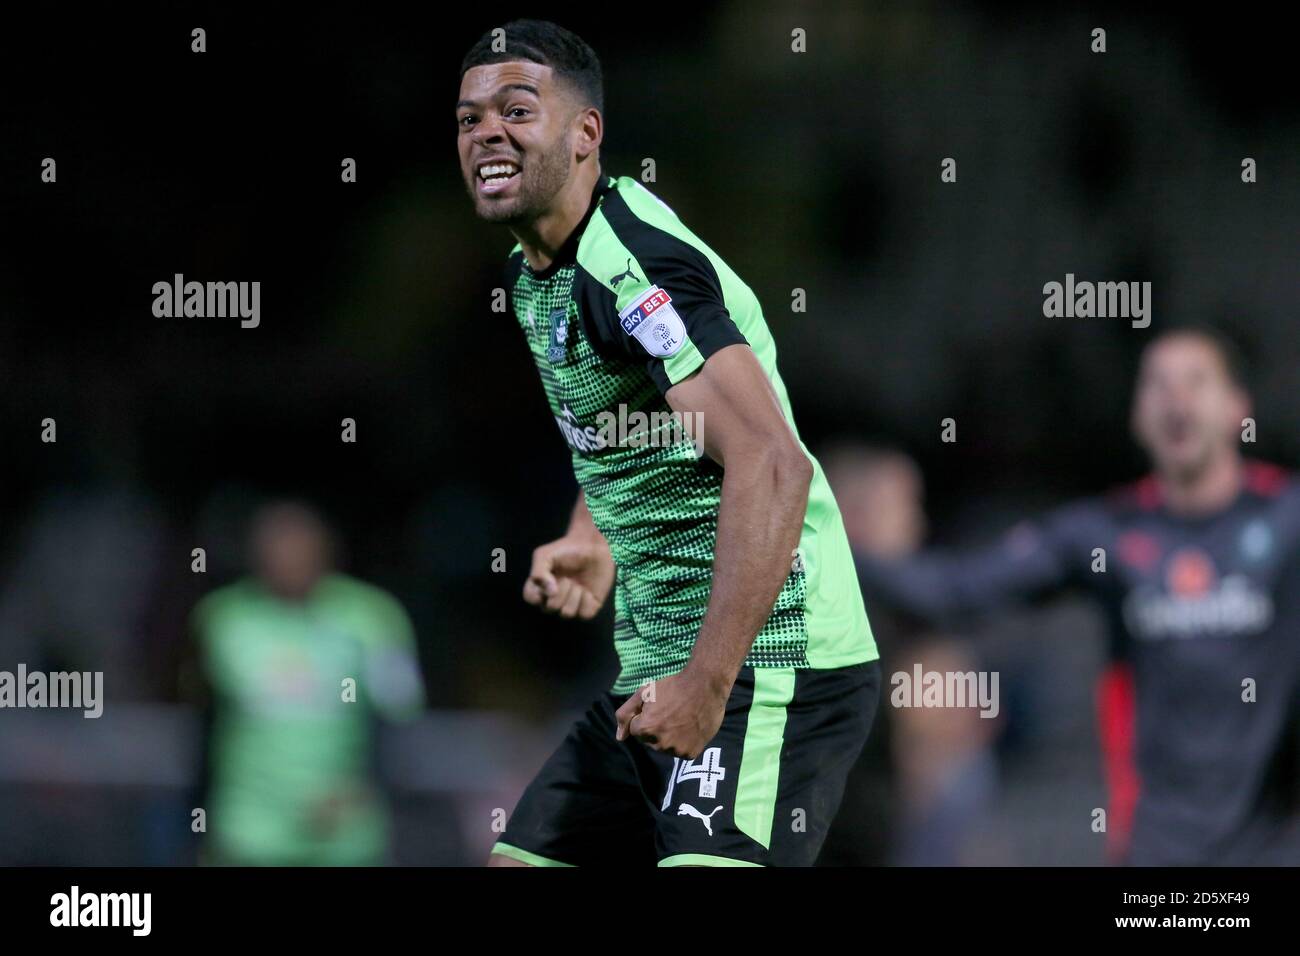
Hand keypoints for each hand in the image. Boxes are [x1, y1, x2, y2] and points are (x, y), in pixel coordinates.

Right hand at [522, 532, 614, 618]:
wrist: (593, 547)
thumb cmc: (567, 550)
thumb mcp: (545, 554)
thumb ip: (539, 572)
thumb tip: (550, 593)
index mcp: (540, 586)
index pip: (530, 599)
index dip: (537, 594)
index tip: (549, 581)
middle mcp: (553, 599)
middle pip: (549, 608)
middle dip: (560, 591)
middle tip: (567, 578)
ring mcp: (570, 604)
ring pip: (566, 614)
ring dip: (573, 595)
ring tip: (577, 583)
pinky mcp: (587, 608)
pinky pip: (584, 614)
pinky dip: (586, 600)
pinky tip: (587, 590)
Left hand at [614, 668, 730, 758]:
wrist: (706, 686)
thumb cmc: (673, 686)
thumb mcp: (645, 692)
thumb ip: (626, 714)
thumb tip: (620, 737)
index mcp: (645, 728)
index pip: (636, 730)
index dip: (646, 717)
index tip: (658, 707)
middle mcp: (659, 744)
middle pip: (650, 741)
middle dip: (655, 729)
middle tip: (670, 713)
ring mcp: (676, 750)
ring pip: (665, 747)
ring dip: (669, 738)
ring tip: (681, 720)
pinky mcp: (691, 754)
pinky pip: (681, 752)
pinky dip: (684, 743)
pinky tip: (690, 728)